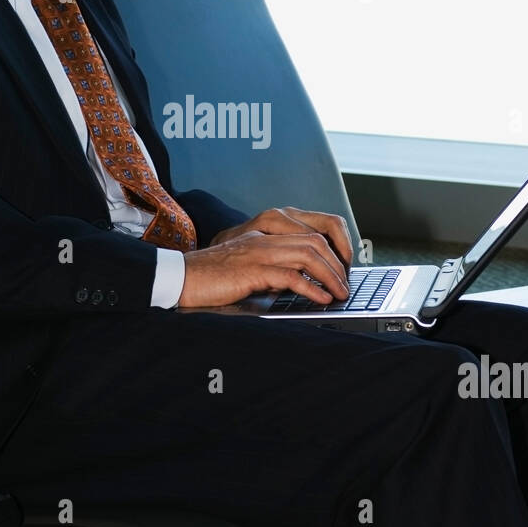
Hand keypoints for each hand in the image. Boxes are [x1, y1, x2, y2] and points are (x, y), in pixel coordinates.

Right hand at [179, 207, 352, 308]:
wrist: (181, 277)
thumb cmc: (214, 275)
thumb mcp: (251, 264)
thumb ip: (276, 266)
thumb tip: (305, 281)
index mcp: (267, 229)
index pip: (315, 227)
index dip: (337, 245)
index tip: (344, 267)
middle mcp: (265, 234)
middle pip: (317, 240)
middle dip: (338, 264)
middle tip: (346, 285)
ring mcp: (258, 250)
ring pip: (308, 254)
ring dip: (330, 275)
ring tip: (340, 293)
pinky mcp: (250, 269)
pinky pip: (289, 275)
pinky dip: (311, 288)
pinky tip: (320, 299)